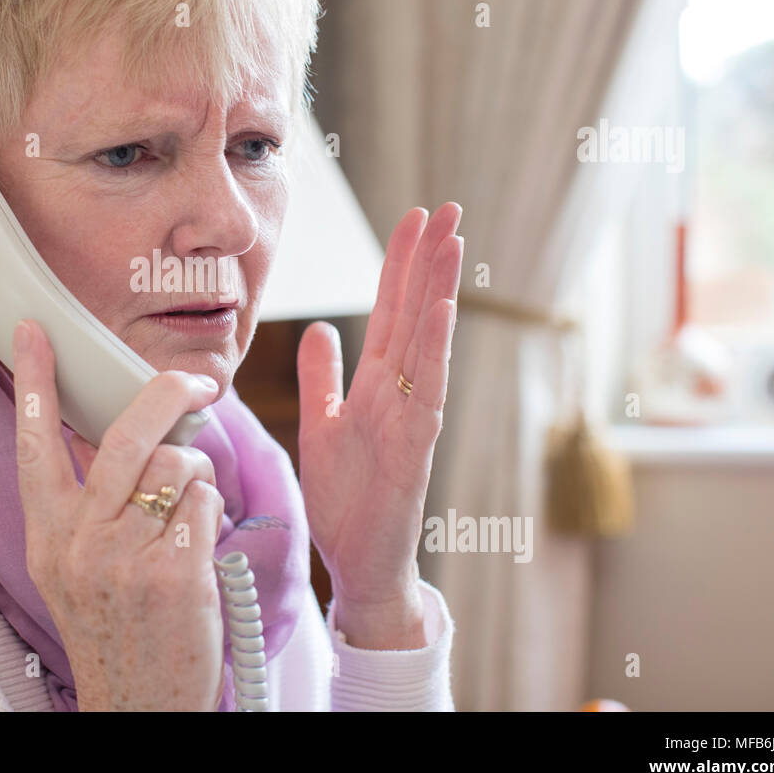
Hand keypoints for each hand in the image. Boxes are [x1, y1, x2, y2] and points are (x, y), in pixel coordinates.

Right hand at [12, 319, 227, 710]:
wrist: (139, 704)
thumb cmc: (116, 628)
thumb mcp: (73, 568)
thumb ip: (87, 506)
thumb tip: (131, 434)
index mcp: (49, 535)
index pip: (33, 444)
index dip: (33, 381)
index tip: (32, 329)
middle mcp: (78, 542)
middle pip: (127, 434)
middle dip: (168, 392)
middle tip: (198, 382)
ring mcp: (124, 557)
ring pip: (179, 463)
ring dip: (197, 476)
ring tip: (186, 515)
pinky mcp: (174, 572)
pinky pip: (206, 501)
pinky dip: (211, 513)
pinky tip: (197, 548)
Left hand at [296, 202, 462, 644]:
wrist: (360, 566)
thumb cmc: (348, 502)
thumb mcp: (322, 427)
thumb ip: (322, 379)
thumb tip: (322, 329)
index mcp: (377, 387)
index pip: (391, 312)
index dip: (399, 265)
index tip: (413, 219)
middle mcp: (400, 394)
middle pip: (416, 314)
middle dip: (429, 261)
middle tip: (448, 207)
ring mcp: (412, 418)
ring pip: (428, 342)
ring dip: (439, 291)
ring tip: (451, 241)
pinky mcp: (415, 448)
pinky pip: (427, 390)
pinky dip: (434, 349)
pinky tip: (441, 309)